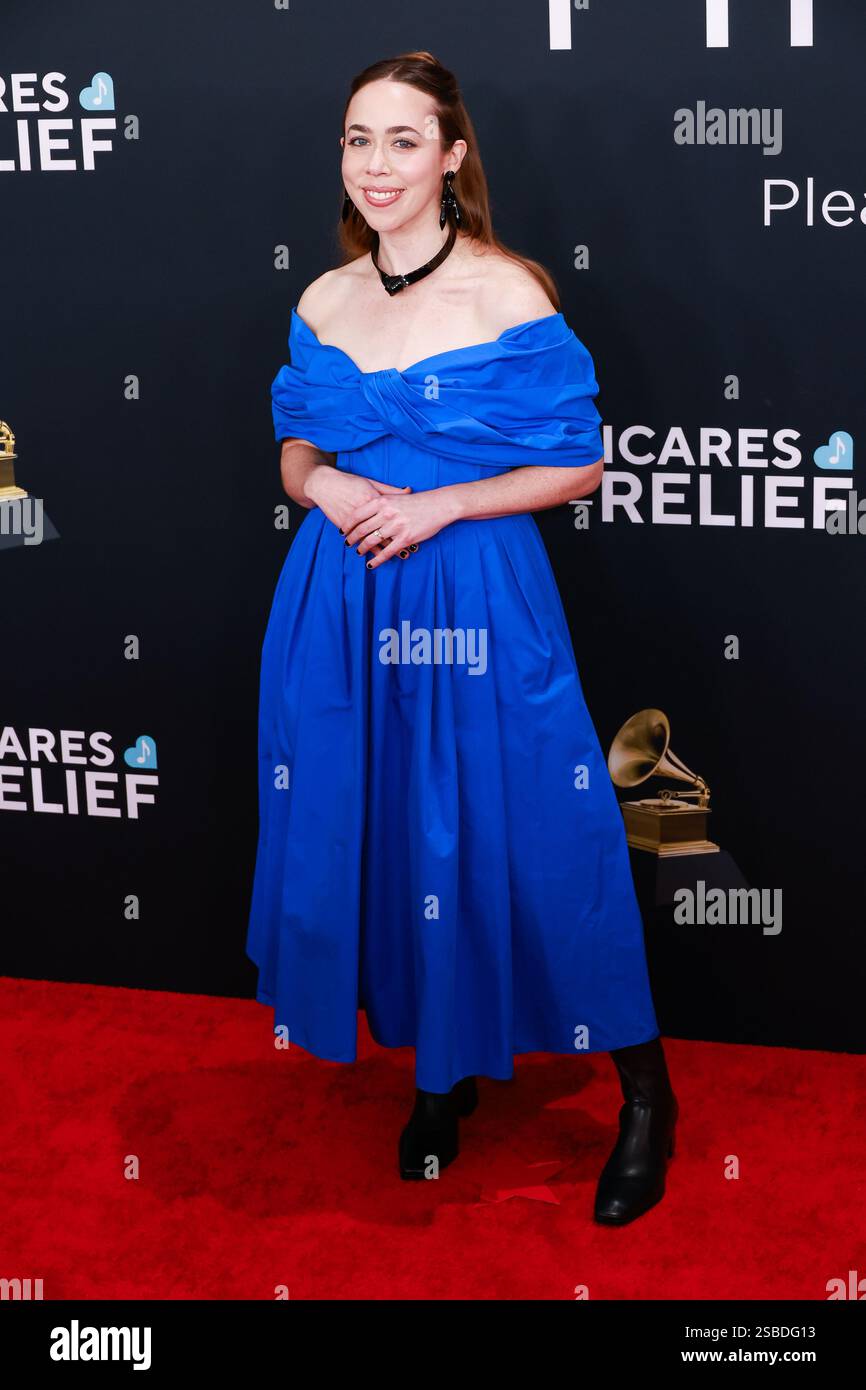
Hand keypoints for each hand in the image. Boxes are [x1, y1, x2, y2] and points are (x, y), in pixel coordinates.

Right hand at [305, 465, 412, 547]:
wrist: (325, 485)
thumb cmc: (350, 482)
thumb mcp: (371, 483)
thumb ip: (390, 490)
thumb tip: (408, 489)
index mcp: (375, 501)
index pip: (394, 515)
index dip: (405, 526)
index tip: (418, 532)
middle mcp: (367, 513)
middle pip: (386, 530)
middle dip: (398, 542)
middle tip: (410, 551)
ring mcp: (356, 522)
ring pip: (374, 539)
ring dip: (386, 550)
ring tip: (399, 557)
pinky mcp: (346, 527)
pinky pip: (361, 542)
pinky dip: (370, 550)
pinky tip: (378, 557)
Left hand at [343, 487, 461, 567]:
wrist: (439, 505)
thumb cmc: (418, 501)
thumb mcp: (396, 496)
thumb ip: (380, 500)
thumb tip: (364, 506)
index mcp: (382, 501)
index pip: (357, 515)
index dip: (347, 525)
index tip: (342, 531)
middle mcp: (386, 514)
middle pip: (361, 529)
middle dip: (351, 538)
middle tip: (347, 544)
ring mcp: (396, 527)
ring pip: (372, 541)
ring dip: (362, 549)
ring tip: (358, 552)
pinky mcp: (405, 539)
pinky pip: (386, 552)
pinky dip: (376, 560)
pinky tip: (370, 564)